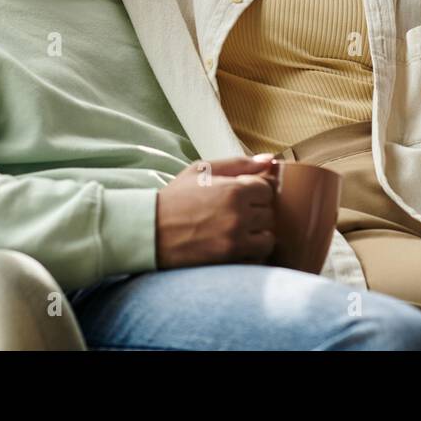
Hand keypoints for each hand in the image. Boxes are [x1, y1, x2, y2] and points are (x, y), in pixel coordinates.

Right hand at [155, 155, 278, 268]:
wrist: (149, 230)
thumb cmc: (175, 198)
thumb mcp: (201, 171)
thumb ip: (238, 164)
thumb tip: (270, 159)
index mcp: (234, 189)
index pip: (267, 190)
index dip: (254, 192)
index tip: (240, 196)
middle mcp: (239, 215)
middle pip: (269, 214)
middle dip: (256, 213)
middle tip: (235, 214)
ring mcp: (235, 240)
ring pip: (268, 239)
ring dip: (257, 235)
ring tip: (238, 232)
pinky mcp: (230, 261)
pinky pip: (257, 259)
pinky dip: (250, 255)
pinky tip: (234, 247)